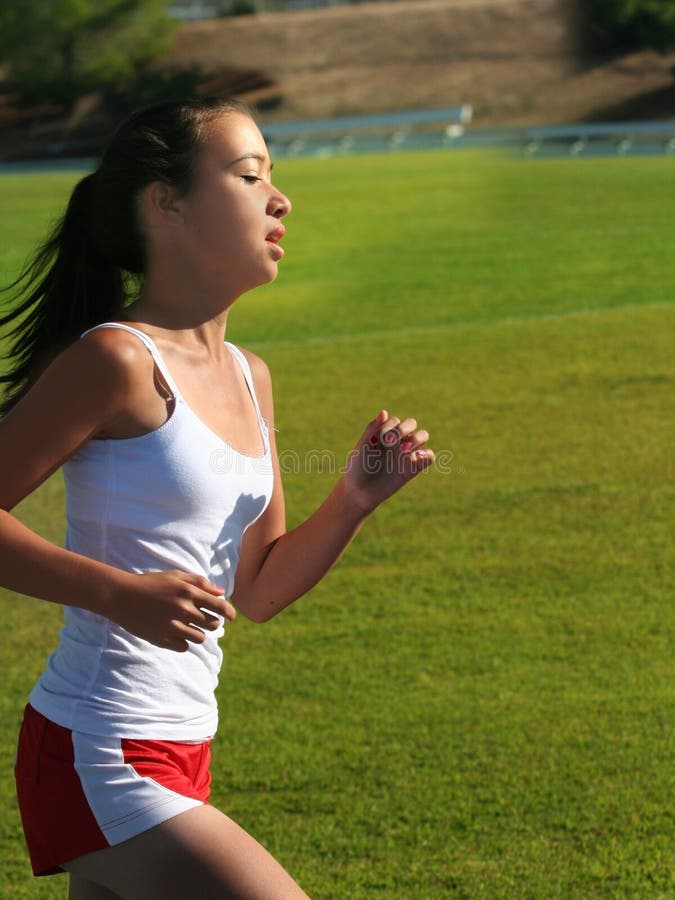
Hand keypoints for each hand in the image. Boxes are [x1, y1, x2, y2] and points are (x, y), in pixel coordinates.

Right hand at [102, 570, 236, 651]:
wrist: (121, 596)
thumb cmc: (151, 583)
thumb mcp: (176, 576)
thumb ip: (200, 582)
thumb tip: (221, 593)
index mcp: (189, 592)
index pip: (220, 607)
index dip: (230, 613)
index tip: (232, 617)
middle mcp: (183, 610)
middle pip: (213, 624)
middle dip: (212, 622)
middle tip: (204, 619)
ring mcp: (172, 626)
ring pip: (200, 638)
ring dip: (199, 633)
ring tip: (189, 626)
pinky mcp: (162, 639)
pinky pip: (184, 646)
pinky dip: (183, 641)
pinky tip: (176, 633)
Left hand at [342, 409, 434, 512]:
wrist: (360, 491)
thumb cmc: (358, 468)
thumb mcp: (362, 446)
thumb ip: (372, 428)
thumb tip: (384, 411)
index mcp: (385, 433)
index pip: (395, 420)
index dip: (389, 427)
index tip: (378, 440)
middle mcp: (398, 441)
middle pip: (412, 423)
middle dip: (404, 428)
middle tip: (390, 442)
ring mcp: (407, 453)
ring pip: (423, 435)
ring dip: (415, 439)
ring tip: (402, 450)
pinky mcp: (414, 468)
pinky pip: (429, 456)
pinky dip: (426, 455)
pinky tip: (413, 459)